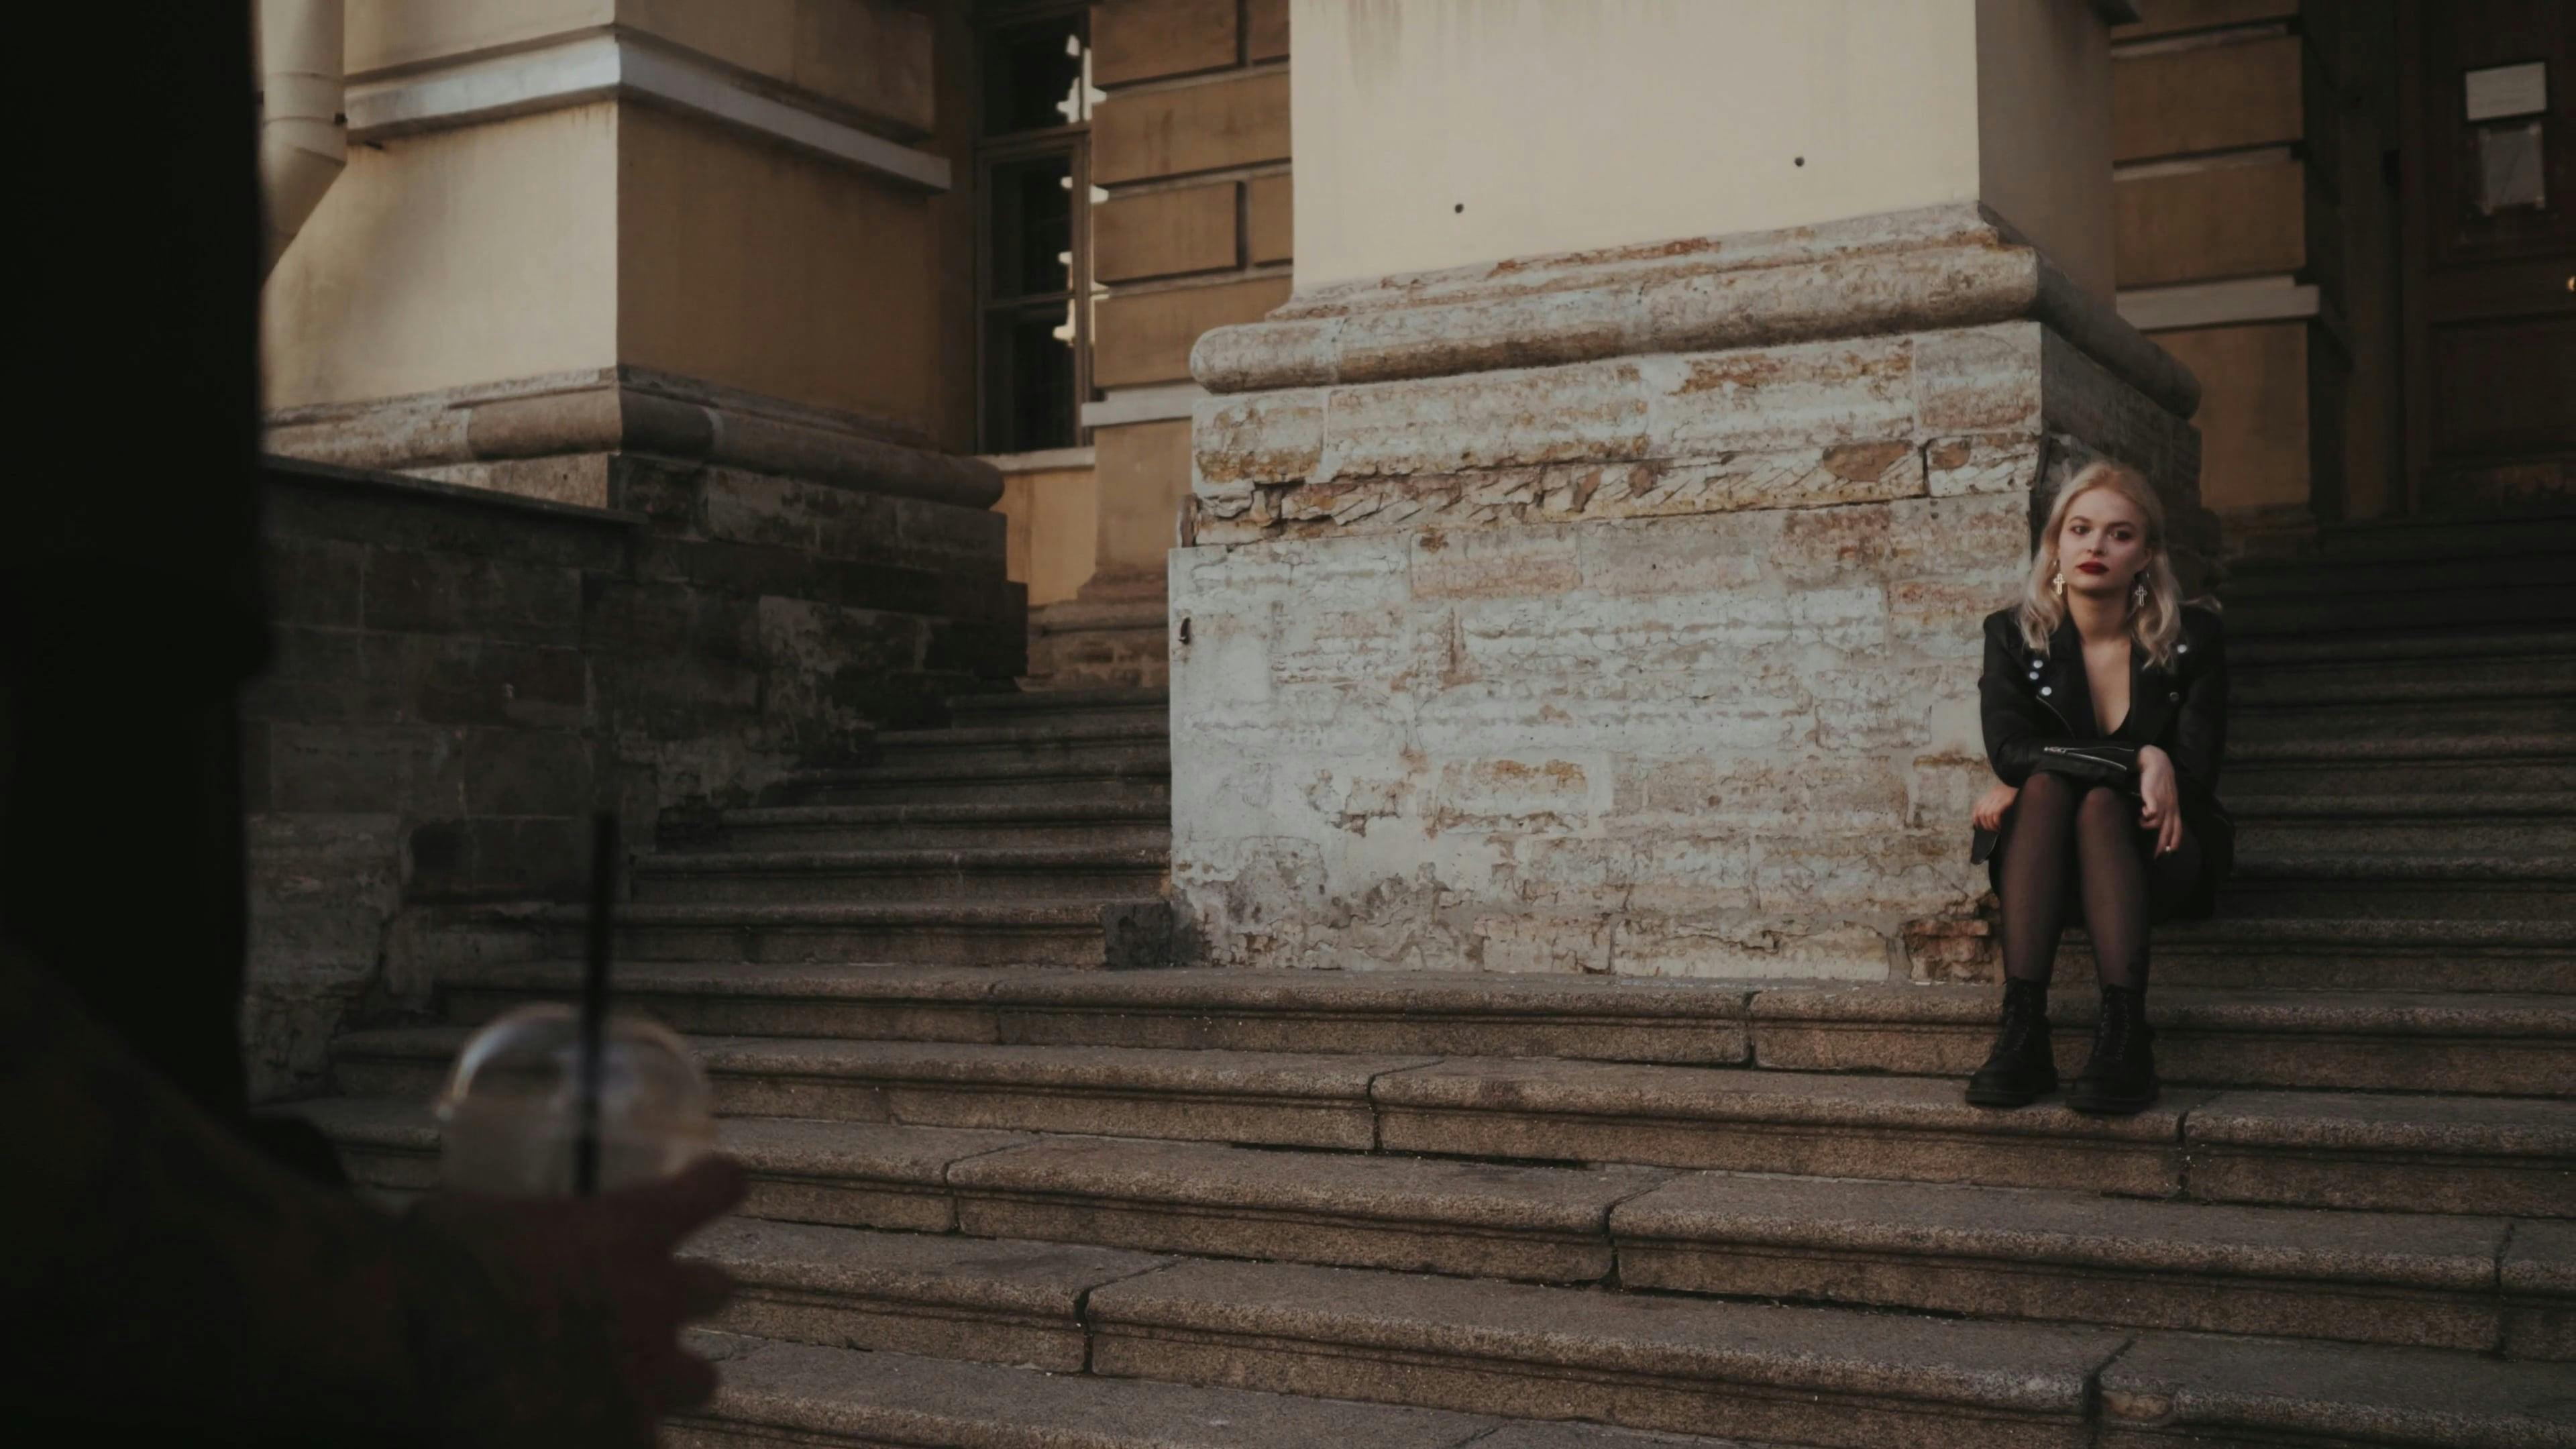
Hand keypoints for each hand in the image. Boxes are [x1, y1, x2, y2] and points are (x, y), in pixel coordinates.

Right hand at [399, 1154, 747, 1448]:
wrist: (409, 1342)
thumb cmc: (432, 1264)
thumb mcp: (479, 1215)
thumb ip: (517, 1224)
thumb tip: (500, 1234)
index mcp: (632, 1227)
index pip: (719, 1186)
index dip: (712, 1186)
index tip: (708, 1184)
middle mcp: (656, 1297)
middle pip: (716, 1290)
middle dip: (680, 1298)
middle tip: (635, 1309)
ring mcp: (645, 1373)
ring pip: (698, 1381)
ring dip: (665, 1380)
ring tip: (609, 1389)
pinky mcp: (619, 1435)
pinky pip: (642, 1443)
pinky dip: (616, 1437)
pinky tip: (559, 1430)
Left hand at [1972, 781, 2018, 831]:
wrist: (2029, 788)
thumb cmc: (2017, 797)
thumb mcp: (2003, 798)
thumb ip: (1995, 805)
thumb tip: (1987, 819)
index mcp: (1991, 793)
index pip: (1977, 806)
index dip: (1975, 817)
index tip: (1977, 825)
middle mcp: (1993, 794)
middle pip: (1981, 812)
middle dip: (1984, 824)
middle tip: (1991, 829)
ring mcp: (1999, 796)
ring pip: (1987, 814)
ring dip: (1990, 825)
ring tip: (1996, 829)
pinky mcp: (2007, 799)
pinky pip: (1996, 813)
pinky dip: (1996, 822)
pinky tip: (2000, 826)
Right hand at [2136, 745, 2182, 856]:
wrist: (2156, 762)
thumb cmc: (2158, 780)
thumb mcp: (2164, 796)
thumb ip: (2161, 807)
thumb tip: (2153, 819)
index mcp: (2174, 809)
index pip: (2178, 829)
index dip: (2174, 842)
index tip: (2170, 854)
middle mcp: (2171, 808)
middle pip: (2169, 831)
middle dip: (2163, 845)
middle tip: (2157, 857)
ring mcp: (2163, 803)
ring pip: (2159, 823)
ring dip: (2148, 827)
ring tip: (2140, 823)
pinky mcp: (2153, 797)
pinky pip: (2152, 812)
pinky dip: (2147, 816)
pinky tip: (2142, 813)